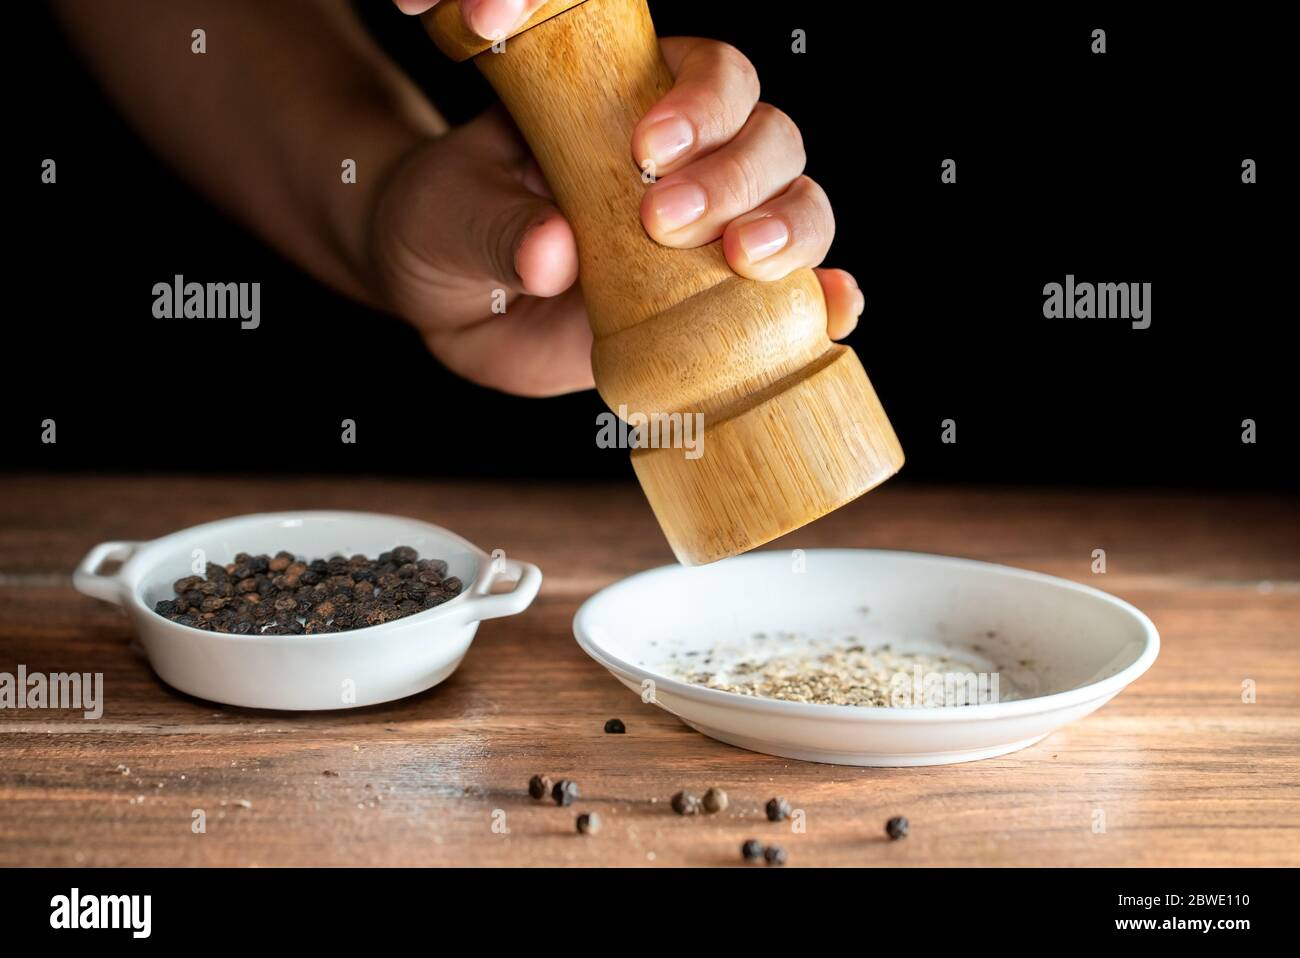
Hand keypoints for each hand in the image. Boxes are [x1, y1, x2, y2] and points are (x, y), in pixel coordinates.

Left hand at [383, 0, 863, 395]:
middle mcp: (690, 163)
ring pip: (799, 209)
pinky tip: (827, 309)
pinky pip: (795, 299)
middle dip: (736, 175)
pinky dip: (824, 300)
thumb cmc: (450, 226)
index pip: (710, 74)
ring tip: (741, 264)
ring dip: (789, 231)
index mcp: (633, 103)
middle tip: (666, 222)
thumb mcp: (450, 212)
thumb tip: (553, 251)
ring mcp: (713, 238)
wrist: (451, 297)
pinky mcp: (720, 309)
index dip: (701, 101)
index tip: (647, 147)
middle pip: (771, 139)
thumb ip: (495, 224)